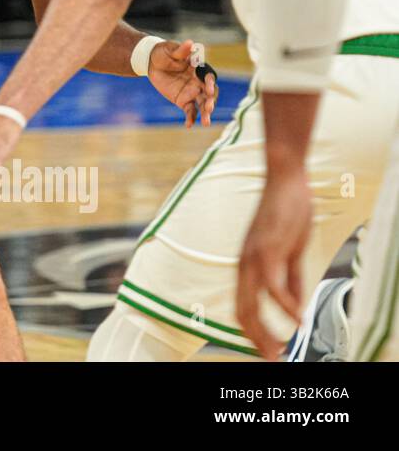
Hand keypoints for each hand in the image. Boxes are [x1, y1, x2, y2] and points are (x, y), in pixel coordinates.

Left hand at [147, 39, 217, 127]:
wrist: (150, 63)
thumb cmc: (162, 53)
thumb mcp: (169, 50)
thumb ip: (181, 50)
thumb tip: (190, 43)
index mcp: (198, 68)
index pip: (208, 76)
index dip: (210, 82)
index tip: (209, 87)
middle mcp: (198, 81)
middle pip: (209, 93)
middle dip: (211, 100)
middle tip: (209, 107)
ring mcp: (192, 92)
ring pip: (202, 104)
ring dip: (206, 113)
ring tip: (206, 122)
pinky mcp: (183, 101)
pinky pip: (190, 111)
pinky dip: (190, 118)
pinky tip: (188, 125)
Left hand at [236, 174, 311, 358]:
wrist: (284, 179)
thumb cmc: (285, 211)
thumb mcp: (288, 251)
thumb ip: (290, 277)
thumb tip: (294, 304)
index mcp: (246, 265)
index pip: (241, 307)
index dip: (252, 332)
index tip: (266, 350)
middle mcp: (244, 264)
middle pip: (242, 312)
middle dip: (256, 340)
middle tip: (273, 359)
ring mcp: (253, 257)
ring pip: (251, 303)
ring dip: (266, 331)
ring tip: (281, 350)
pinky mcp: (269, 249)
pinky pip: (274, 286)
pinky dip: (285, 307)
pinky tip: (297, 320)